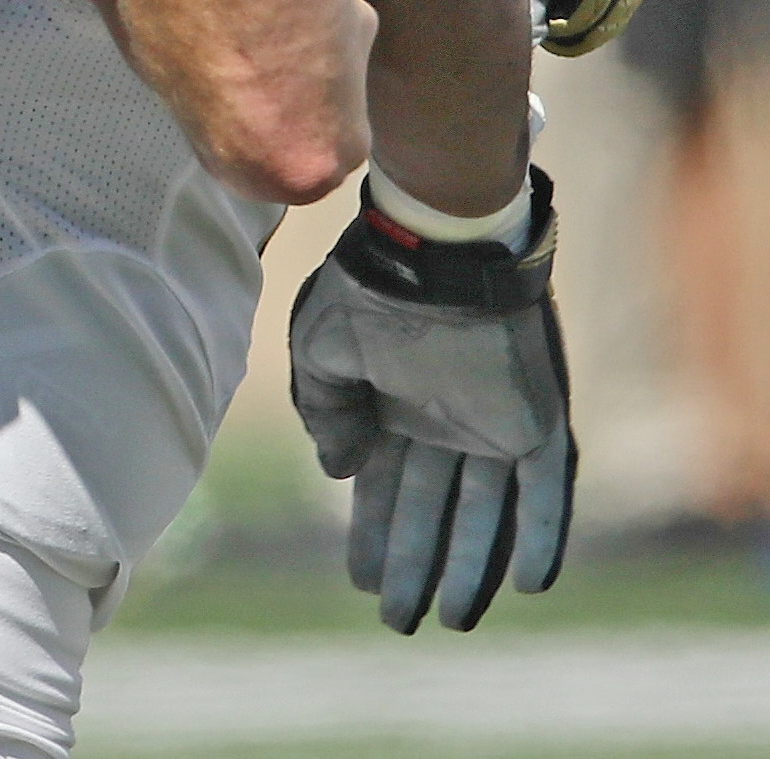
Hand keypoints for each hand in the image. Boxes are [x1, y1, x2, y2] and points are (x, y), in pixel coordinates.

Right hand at [290, 172, 573, 633]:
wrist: (435, 245)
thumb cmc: (371, 287)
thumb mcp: (319, 347)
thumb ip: (325, 409)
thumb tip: (338, 471)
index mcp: (392, 403)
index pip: (385, 485)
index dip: (373, 533)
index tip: (362, 580)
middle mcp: (443, 420)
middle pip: (431, 509)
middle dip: (414, 564)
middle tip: (398, 620)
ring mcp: (491, 421)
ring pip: (486, 510)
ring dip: (470, 564)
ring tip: (451, 620)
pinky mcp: (533, 417)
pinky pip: (546, 486)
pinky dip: (540, 532)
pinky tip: (529, 583)